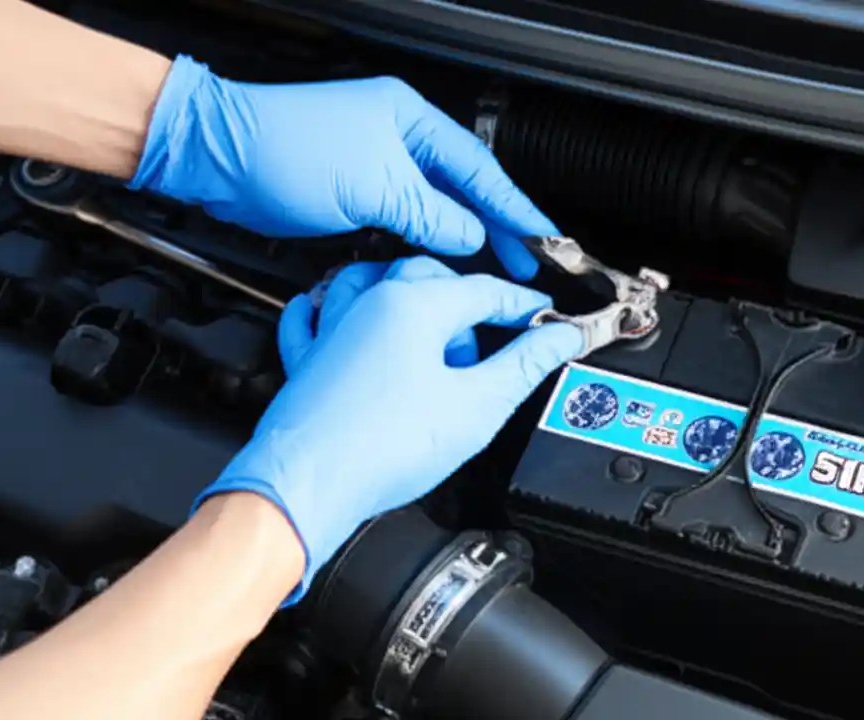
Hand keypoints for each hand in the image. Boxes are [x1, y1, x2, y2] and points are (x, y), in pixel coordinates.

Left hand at [129, 55, 554, 278]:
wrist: (217, 158)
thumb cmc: (281, 149)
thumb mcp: (372, 186)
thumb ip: (429, 214)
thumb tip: (469, 236)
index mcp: (410, 119)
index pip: (479, 169)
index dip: (514, 207)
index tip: (542, 235)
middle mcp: (397, 138)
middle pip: (464, 188)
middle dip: (497, 226)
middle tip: (526, 261)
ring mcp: (376, 166)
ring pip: (436, 207)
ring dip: (463, 238)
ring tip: (492, 268)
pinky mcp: (354, 193)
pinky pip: (406, 219)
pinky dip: (428, 240)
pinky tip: (441, 260)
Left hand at [196, 257, 582, 601]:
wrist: (305, 487)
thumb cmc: (379, 450)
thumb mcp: (476, 406)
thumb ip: (523, 366)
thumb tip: (557, 340)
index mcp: (414, 304)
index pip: (487, 291)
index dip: (525, 307)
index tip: (549, 321)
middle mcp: (369, 303)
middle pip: (434, 277)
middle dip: (473, 302)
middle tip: (503, 338)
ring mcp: (333, 328)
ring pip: (378, 282)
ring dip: (414, 296)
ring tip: (439, 334)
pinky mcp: (308, 359)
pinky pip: (318, 313)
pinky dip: (341, 309)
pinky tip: (351, 319)